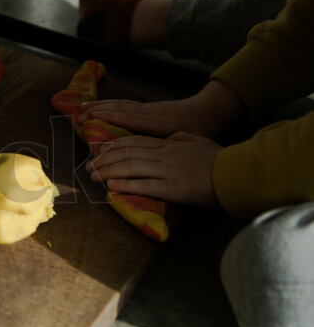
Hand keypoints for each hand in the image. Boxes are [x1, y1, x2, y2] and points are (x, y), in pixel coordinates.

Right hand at [77, 80, 244, 138]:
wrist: (209, 109)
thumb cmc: (201, 128)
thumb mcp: (191, 139)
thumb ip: (171, 145)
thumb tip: (154, 153)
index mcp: (159, 123)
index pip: (130, 118)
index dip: (110, 118)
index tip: (91, 120)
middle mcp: (150, 112)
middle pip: (119, 109)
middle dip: (97, 111)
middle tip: (78, 116)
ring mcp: (147, 108)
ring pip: (120, 104)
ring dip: (99, 105)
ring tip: (80, 108)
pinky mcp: (147, 107)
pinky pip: (124, 104)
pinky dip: (108, 104)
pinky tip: (98, 106)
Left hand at [86, 132, 222, 206]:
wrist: (238, 172)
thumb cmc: (220, 159)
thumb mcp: (198, 141)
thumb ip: (181, 139)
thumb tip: (170, 139)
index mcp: (169, 144)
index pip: (134, 141)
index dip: (113, 145)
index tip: (98, 150)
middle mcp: (165, 155)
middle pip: (127, 154)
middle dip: (104, 160)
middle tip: (88, 166)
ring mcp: (168, 171)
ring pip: (131, 168)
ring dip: (109, 172)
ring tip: (93, 177)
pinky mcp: (173, 188)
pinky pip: (145, 185)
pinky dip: (126, 185)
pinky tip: (111, 186)